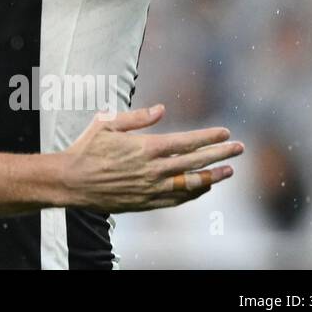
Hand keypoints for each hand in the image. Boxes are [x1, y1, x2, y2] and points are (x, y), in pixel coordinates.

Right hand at [61, 104, 242, 212]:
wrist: (72, 181)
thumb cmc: (87, 149)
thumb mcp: (107, 123)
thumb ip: (136, 117)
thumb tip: (161, 109)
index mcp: (145, 148)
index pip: (186, 142)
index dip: (208, 137)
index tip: (225, 132)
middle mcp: (153, 169)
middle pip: (195, 162)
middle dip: (220, 154)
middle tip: (239, 149)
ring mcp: (152, 188)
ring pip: (191, 183)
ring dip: (213, 176)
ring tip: (229, 171)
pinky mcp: (147, 202)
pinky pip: (177, 198)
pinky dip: (194, 192)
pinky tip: (204, 187)